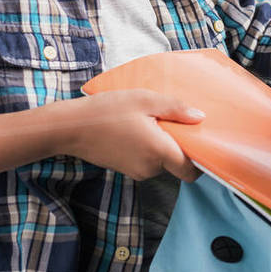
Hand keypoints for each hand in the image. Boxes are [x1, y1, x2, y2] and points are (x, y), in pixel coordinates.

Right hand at [56, 90, 205, 181]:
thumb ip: (176, 109)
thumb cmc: (107, 111)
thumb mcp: (145, 100)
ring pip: (160, 160)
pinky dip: (146, 147)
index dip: (199, 160)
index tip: (199, 142)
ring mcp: (136, 171)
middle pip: (176, 162)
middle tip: (167, 120)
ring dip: (160, 144)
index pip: (191, 171)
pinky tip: (134, 129)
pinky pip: (146, 160)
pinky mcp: (125, 169)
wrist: (70, 128)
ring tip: (146, 121)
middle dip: (176, 144)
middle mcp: (150, 168)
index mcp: (159, 152)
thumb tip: (200, 118)